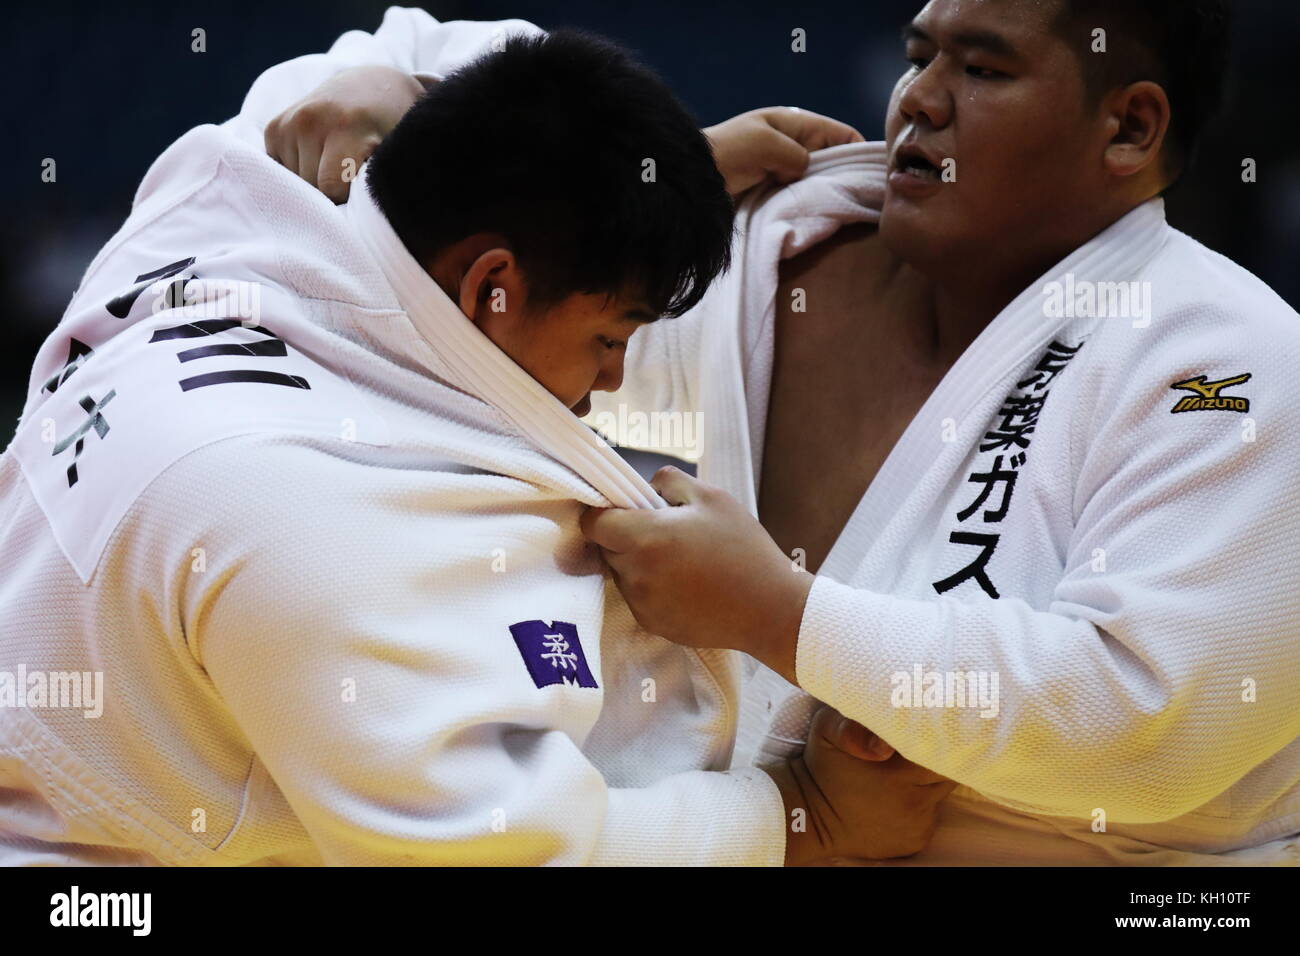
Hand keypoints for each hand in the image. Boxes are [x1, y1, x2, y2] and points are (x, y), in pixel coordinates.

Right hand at [265, 65, 424, 202]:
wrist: (374, 87)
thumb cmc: (394, 128)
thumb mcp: (398, 152)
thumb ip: (382, 183)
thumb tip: (367, 224)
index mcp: (346, 125)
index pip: (330, 188)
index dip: (348, 201)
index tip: (363, 196)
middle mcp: (311, 119)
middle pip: (312, 188)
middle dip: (332, 194)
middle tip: (353, 176)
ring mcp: (289, 122)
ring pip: (296, 184)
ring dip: (315, 184)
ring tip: (337, 164)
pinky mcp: (274, 128)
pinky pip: (282, 173)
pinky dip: (300, 173)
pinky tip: (320, 157)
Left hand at [580, 465, 810, 683]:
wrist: (770, 610)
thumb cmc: (744, 549)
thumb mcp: (713, 498)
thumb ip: (670, 481)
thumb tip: (646, 489)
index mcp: (645, 538)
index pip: (593, 523)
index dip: (602, 512)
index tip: (623, 509)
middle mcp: (635, 574)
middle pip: (607, 548)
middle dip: (625, 536)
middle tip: (665, 532)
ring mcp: (642, 603)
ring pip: (622, 574)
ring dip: (640, 563)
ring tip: (682, 560)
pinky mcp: (652, 624)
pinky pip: (639, 598)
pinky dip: (653, 588)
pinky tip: (687, 584)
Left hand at [703, 106, 864, 196]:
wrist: (690, 182)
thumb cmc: (726, 153)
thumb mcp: (765, 143)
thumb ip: (795, 154)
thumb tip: (806, 171)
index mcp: (793, 124)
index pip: (840, 134)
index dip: (858, 151)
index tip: (872, 173)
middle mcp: (792, 145)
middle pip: (832, 161)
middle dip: (843, 176)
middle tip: (859, 197)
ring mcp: (782, 170)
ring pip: (817, 182)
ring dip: (824, 193)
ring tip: (840, 208)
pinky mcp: (772, 193)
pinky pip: (800, 197)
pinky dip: (808, 204)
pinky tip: (816, 215)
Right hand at [765, 707, 953, 864]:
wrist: (809, 815)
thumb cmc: (822, 766)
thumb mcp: (827, 730)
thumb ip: (852, 726)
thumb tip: (882, 743)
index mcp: (898, 773)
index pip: (944, 751)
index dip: (942, 739)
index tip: (931, 729)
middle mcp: (914, 802)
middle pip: (948, 773)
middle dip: (939, 758)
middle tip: (921, 746)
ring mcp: (917, 825)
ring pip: (940, 795)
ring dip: (930, 782)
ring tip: (906, 772)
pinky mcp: (916, 840)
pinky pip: (931, 816)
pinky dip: (923, 805)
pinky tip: (900, 797)